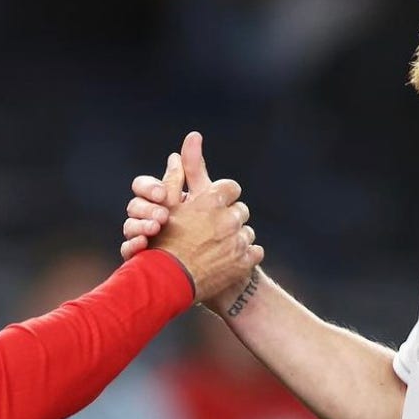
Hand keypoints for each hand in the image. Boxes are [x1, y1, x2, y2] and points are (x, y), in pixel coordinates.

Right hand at [120, 132, 209, 261]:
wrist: (191, 269)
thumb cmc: (196, 229)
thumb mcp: (198, 197)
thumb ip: (193, 170)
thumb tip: (194, 136)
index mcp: (153, 201)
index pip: (141, 187)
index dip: (149, 189)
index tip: (161, 195)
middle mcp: (142, 218)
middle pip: (133, 208)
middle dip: (146, 210)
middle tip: (161, 217)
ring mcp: (137, 238)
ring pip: (128, 229)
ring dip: (139, 228)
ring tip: (152, 231)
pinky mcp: (136, 258)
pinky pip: (127, 251)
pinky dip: (133, 248)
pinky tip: (142, 247)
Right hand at [128, 133, 261, 302]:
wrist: (166, 283)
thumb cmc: (163, 241)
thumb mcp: (171, 201)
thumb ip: (187, 168)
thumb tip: (194, 135)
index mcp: (213, 200)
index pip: (231, 188)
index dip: (220, 198)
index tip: (211, 208)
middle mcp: (229, 218)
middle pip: (240, 211)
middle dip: (228, 219)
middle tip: (210, 233)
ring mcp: (239, 242)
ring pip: (246, 233)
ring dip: (235, 239)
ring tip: (216, 250)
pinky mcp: (246, 262)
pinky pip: (255, 252)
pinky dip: (244, 257)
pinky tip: (227, 262)